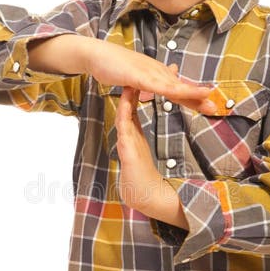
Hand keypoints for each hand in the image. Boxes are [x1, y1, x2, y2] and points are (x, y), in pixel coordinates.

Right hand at [85, 39, 216, 112]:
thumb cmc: (115, 66)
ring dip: (192, 93)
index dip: (193, 97)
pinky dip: (173, 88)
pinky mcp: (139, 76)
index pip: (178, 88)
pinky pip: (158, 85)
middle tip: (215, 107)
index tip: (208, 105)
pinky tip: (182, 93)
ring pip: (174, 86)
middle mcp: (157, 72)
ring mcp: (149, 73)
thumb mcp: (137, 76)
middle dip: (198, 98)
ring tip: (208, 100)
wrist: (97, 54)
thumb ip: (151, 81)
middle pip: (181, 87)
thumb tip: (162, 80)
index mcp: (158, 74)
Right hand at [115, 86, 188, 228]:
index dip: (135, 93)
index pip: (133, 110)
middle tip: (130, 73)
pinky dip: (124, 116)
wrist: (144, 196)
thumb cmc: (145, 178)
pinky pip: (124, 131)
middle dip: (129, 91)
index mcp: (134, 136)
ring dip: (124, 100)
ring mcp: (126, 144)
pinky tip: (125, 106)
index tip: (139, 78)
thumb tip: (144, 134)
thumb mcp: (144, 154)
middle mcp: (128, 137)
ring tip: (125, 84)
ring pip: (124, 117)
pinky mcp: (126, 152)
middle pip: (127, 109)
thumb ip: (143, 142)